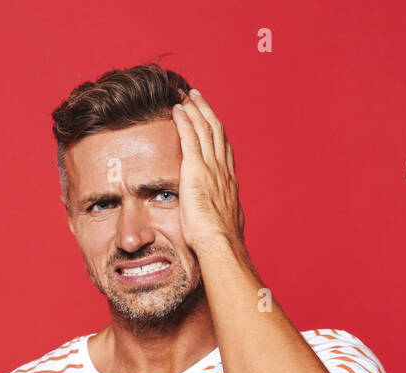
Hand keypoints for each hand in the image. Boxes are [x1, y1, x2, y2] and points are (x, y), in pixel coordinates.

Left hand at [169, 88, 245, 251]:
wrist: (219, 244)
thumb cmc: (219, 242)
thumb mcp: (223, 225)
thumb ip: (218, 216)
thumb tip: (218, 221)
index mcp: (229, 182)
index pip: (223, 149)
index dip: (216, 131)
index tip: (209, 119)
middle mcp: (223, 170)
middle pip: (216, 132)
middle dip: (206, 111)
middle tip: (197, 97)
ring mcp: (211, 168)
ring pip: (205, 129)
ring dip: (195, 109)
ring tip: (186, 95)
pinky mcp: (197, 170)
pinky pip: (190, 138)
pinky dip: (185, 120)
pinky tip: (177, 108)